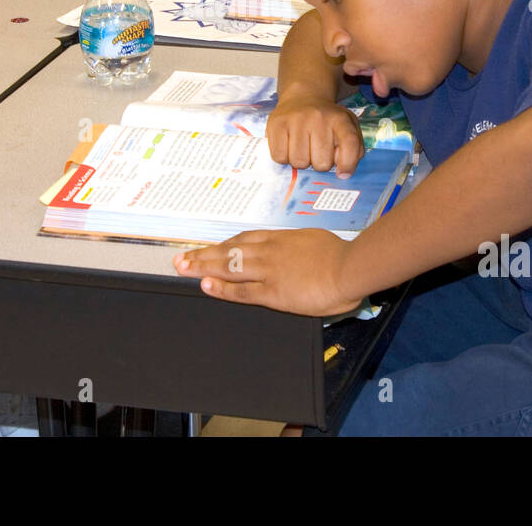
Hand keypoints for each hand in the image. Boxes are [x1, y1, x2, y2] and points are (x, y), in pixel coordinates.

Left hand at [174, 229, 360, 316]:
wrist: (349, 267)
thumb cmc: (341, 256)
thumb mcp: (317, 241)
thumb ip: (302, 248)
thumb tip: (302, 253)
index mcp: (281, 239)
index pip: (244, 240)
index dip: (224, 245)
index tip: (210, 248)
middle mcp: (269, 251)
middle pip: (228, 250)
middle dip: (203, 254)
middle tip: (182, 257)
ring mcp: (267, 270)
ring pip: (227, 266)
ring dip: (203, 267)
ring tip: (183, 268)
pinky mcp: (272, 291)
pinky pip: (240, 289)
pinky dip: (221, 287)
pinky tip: (206, 285)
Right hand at [266, 92, 363, 177]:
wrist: (303, 97)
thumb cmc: (327, 121)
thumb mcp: (347, 128)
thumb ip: (353, 150)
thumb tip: (343, 173)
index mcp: (341, 119)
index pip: (350, 145)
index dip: (348, 164)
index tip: (342, 172)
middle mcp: (319, 117)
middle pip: (321, 163)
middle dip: (319, 164)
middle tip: (317, 152)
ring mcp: (296, 119)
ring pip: (299, 162)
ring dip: (301, 161)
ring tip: (303, 148)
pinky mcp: (276, 124)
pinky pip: (279, 157)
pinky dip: (284, 157)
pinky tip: (289, 147)